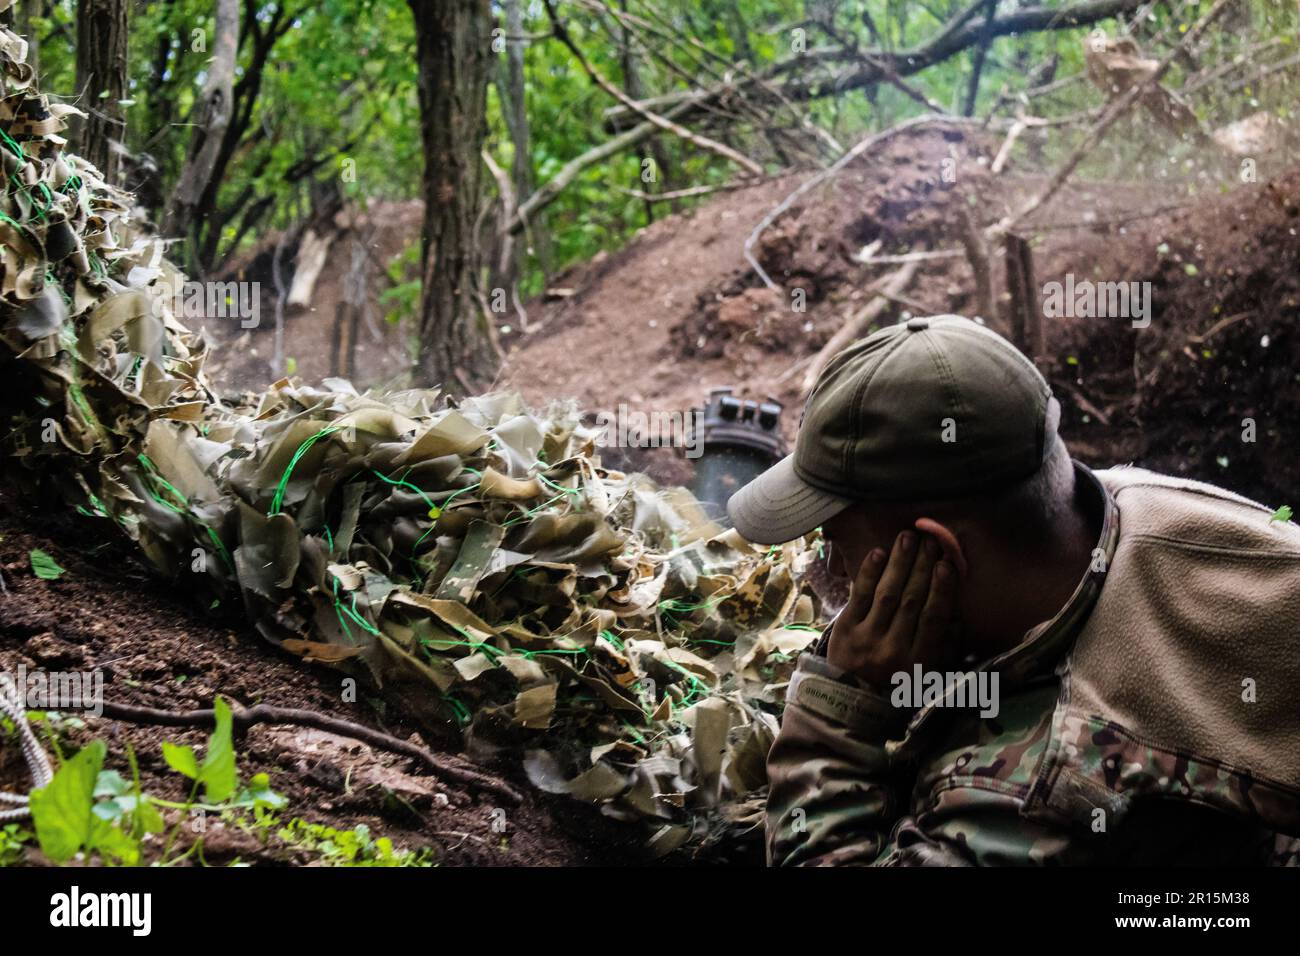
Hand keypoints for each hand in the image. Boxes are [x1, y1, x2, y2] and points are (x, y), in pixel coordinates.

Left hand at [826, 530, 957, 690]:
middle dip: (921, 567)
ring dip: (899, 563)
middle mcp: (892, 650)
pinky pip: (858, 596)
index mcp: (918, 663)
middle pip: (911, 601)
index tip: (947, 565)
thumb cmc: (896, 686)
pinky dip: (869, 573)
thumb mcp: (927, 676)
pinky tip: (879, 552)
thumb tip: (959, 615)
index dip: (941, 590)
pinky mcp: (844, 630)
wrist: (850, 703)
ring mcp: (866, 638)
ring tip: (908, 537)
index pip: (933, 620)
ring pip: (886, 594)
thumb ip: (945, 647)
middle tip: (930, 540)